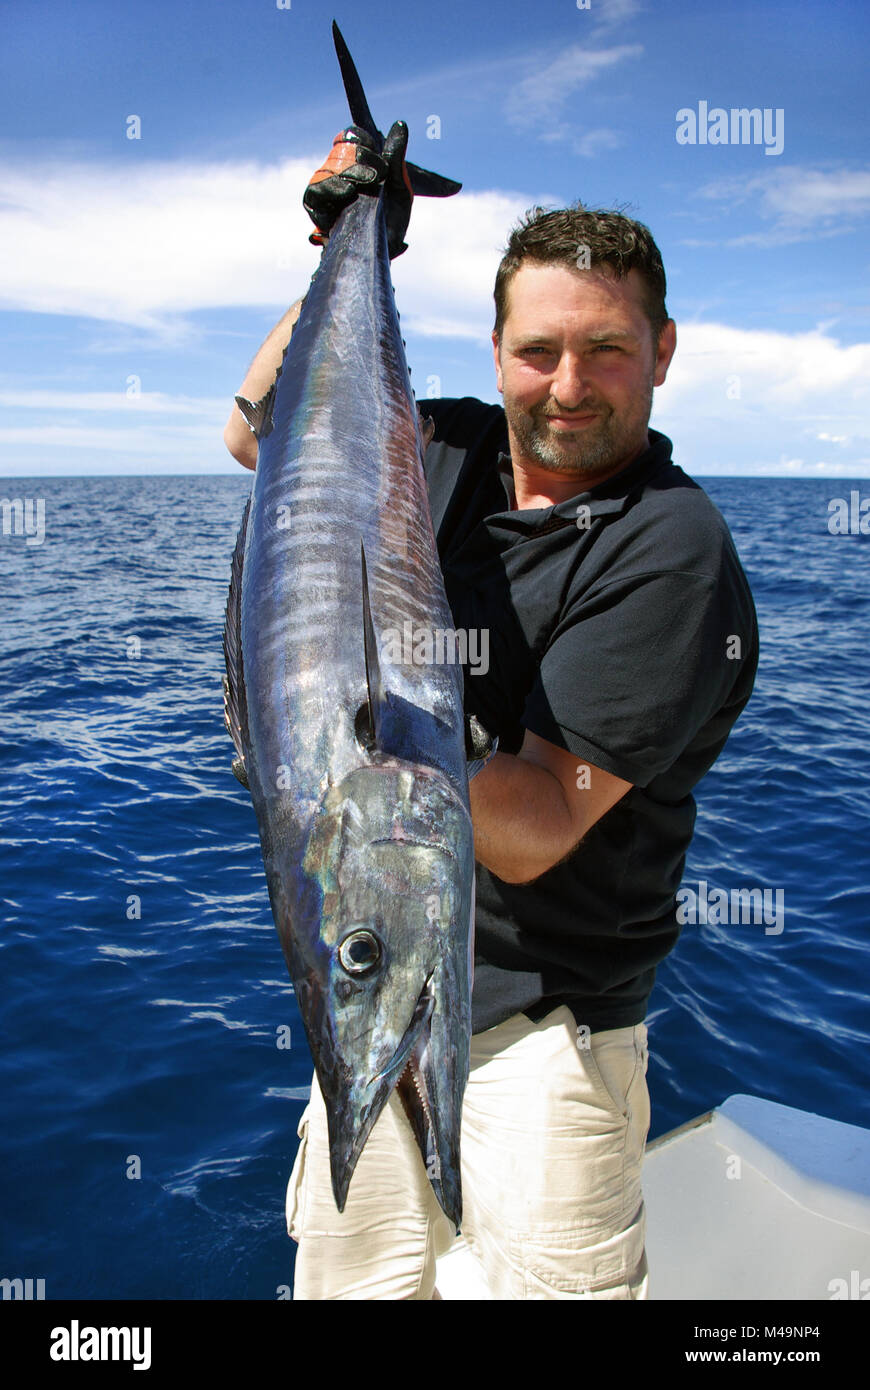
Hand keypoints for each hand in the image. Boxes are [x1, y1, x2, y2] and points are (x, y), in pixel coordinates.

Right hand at [303, 120, 412, 258]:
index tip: (374, 148)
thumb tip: (400, 124)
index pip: (350, 137)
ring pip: (324, 172)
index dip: (359, 138)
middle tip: (377, 176)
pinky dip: (328, 191)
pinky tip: (346, 194)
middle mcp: (340, 176)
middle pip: (338, 152)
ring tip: (362, 185)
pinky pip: (313, 196)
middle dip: (358, 160)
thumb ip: (397, 158)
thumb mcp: (400, 189)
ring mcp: (327, 194)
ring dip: (344, 174)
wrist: (382, 254)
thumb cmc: (392, 223)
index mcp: (358, 166)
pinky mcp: (318, 213)